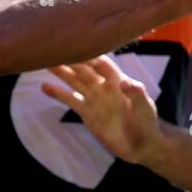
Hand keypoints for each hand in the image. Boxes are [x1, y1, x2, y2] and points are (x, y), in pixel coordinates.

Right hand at [42, 57, 160, 165]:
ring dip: (62, 72)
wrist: (141, 145)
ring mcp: (95, 99)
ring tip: (45, 62)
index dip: (91, 55)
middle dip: (71, 60)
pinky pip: (71, 100)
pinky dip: (58, 93)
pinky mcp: (87, 113)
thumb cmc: (147, 123)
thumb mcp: (145, 109)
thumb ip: (137, 95)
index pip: (103, 64)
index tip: (76, 47)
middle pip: (85, 69)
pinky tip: (44, 86)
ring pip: (75, 81)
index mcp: (119, 81)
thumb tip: (126, 82)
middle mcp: (104, 86)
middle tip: (53, 49)